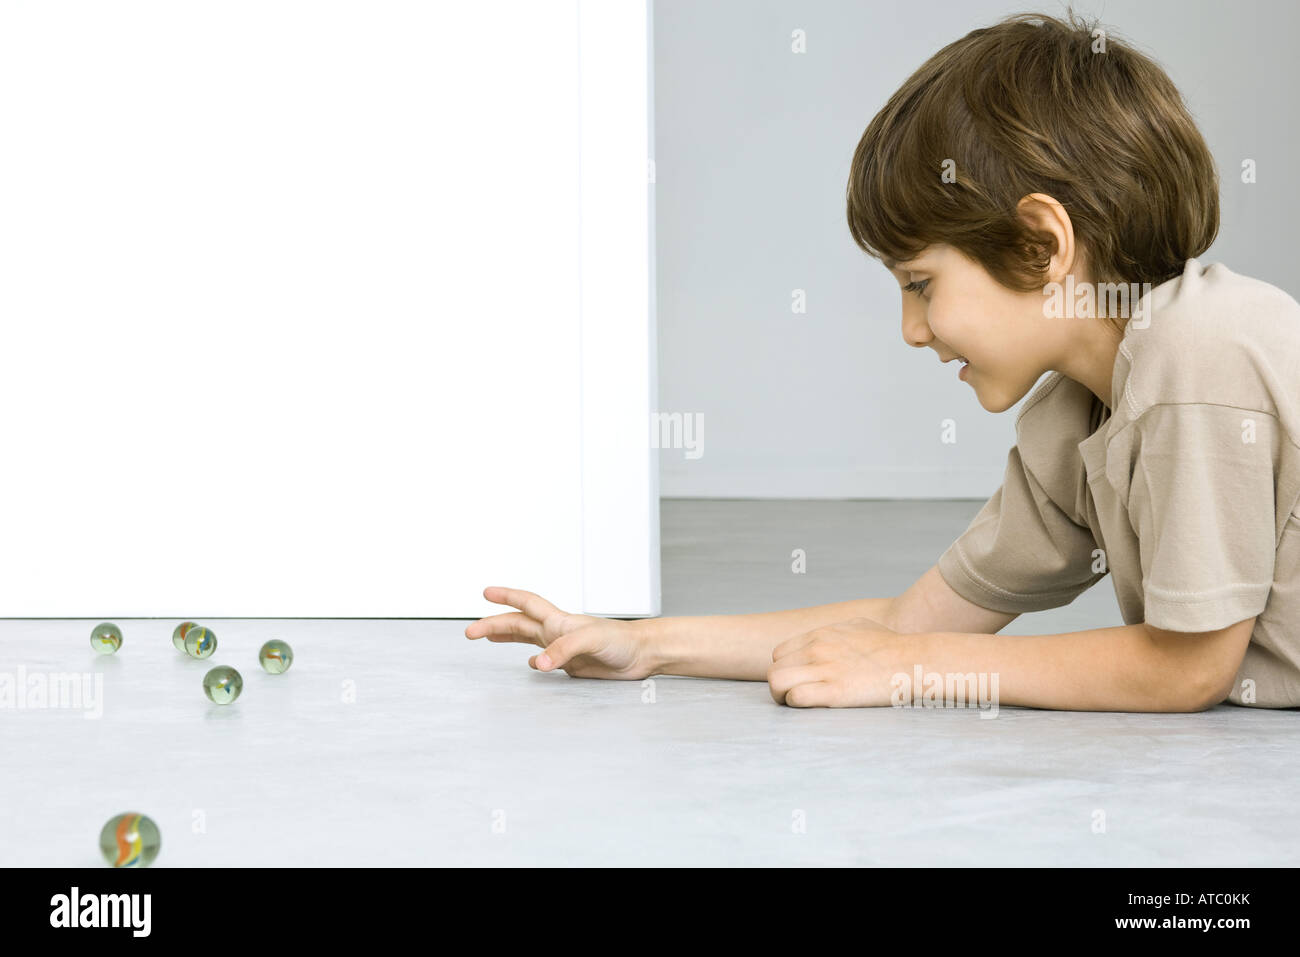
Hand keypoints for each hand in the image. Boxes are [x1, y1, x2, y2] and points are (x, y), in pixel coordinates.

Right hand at [466, 586, 653, 679]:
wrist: (641, 655)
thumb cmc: (622, 641)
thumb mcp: (591, 640)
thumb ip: (563, 651)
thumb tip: (538, 665)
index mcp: (558, 621)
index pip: (526, 604)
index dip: (506, 597)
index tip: (486, 592)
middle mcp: (557, 632)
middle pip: (518, 624)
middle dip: (493, 625)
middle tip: (470, 632)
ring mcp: (563, 648)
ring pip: (527, 639)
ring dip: (507, 636)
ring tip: (487, 636)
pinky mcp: (571, 664)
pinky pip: (546, 661)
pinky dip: (535, 662)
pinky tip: (533, 665)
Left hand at [767, 617, 900, 707]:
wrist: (912, 660)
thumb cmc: (890, 646)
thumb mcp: (858, 626)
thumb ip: (836, 631)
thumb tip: (828, 638)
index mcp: (820, 635)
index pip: (779, 653)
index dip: (785, 669)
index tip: (798, 680)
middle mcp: (817, 649)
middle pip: (774, 669)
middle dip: (780, 686)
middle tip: (793, 696)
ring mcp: (825, 669)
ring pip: (777, 683)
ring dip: (782, 697)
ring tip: (797, 703)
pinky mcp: (835, 691)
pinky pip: (796, 697)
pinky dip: (797, 704)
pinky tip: (812, 705)